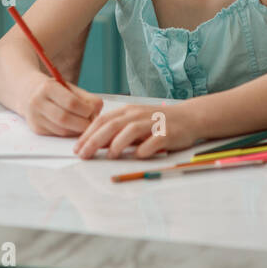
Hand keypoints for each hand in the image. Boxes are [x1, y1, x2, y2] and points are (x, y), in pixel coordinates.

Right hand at [24, 78, 102, 135]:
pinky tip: (74, 128)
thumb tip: (97, 112)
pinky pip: (58, 134)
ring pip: (62, 130)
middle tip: (91, 122)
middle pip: (65, 119)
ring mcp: (35, 117)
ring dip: (77, 130)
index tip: (92, 111)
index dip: (86, 110)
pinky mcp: (36, 129)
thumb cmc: (55, 89)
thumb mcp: (69, 87)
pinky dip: (69, 133)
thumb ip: (86, 98)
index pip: (71, 102)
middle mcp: (38, 102)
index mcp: (48, 88)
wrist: (29, 92)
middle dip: (83, 123)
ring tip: (83, 124)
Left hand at [73, 102, 197, 159]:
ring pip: (131, 130)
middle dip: (95, 140)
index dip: (87, 134)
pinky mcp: (168, 133)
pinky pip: (154, 141)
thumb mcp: (135, 123)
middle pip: (112, 125)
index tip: (77, 148)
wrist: (189, 117)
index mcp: (128, 111)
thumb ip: (117, 132)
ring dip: (118, 143)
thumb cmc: (158, 122)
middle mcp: (138, 114)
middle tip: (84, 154)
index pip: (102, 120)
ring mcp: (153, 123)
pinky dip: (144, 149)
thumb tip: (95, 145)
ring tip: (110, 155)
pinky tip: (137, 156)